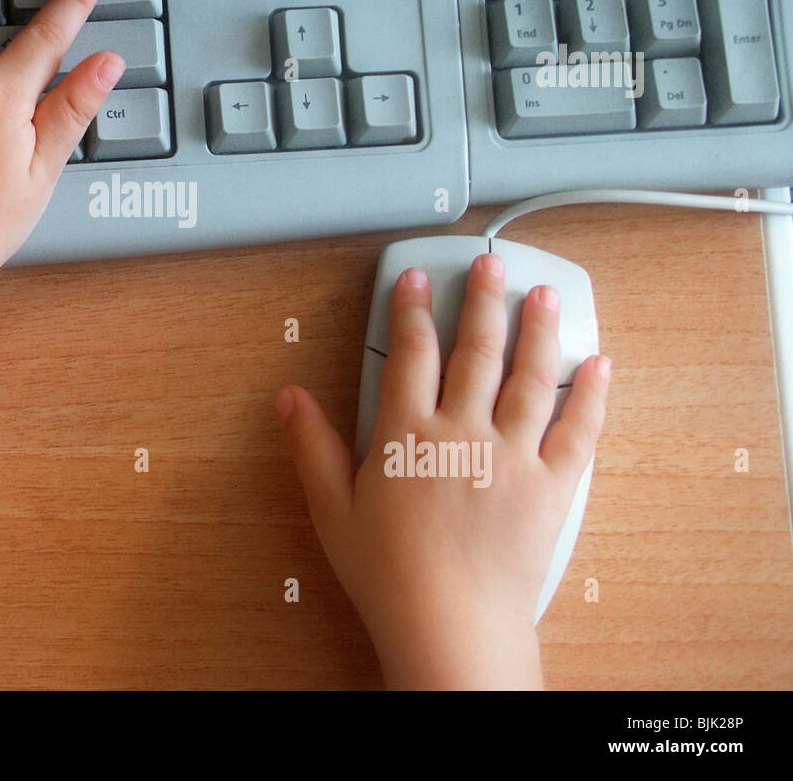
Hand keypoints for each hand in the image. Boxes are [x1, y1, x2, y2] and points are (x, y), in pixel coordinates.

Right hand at [275, 255, 610, 688]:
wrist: (450, 626)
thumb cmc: (389, 574)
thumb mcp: (333, 509)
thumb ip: (312, 447)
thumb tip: (290, 397)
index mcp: (408, 433)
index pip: (410, 352)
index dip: (411, 309)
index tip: (415, 279)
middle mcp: (463, 431)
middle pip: (476, 349)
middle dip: (482, 300)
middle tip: (491, 263)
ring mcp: (513, 455)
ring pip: (531, 377)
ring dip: (539, 330)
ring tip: (545, 294)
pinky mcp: (552, 485)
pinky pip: (579, 431)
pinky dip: (591, 395)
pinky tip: (599, 364)